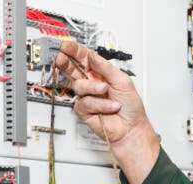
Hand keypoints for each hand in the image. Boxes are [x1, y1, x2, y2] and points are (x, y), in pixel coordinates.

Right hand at [54, 41, 158, 183]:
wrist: (131, 128)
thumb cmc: (130, 107)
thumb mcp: (122, 80)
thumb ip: (105, 67)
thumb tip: (91, 56)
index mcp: (100, 73)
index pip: (84, 58)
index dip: (75, 51)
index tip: (67, 46)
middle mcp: (91, 84)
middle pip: (72, 69)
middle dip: (65, 63)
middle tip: (61, 58)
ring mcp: (87, 97)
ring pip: (78, 86)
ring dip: (93, 88)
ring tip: (106, 91)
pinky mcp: (84, 111)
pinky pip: (84, 103)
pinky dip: (99, 105)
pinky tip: (109, 107)